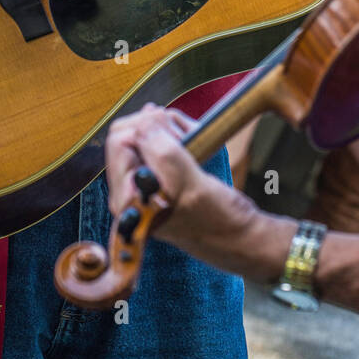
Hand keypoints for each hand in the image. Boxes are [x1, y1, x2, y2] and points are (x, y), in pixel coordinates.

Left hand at [105, 105, 264, 270]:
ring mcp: (148, 182)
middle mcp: (132, 188)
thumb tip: (144, 120)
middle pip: (131, 134)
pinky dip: (182, 136)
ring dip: (174, 130)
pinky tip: (197, 144)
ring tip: (195, 141)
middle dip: (159, 126)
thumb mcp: (188, 185)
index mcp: (127, 195)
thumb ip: (161, 152)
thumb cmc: (217, 223)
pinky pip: (165, 143)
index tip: (175, 135)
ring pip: (150, 135)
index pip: (118, 141)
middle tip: (186, 137)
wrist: (240, 238)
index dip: (145, 127)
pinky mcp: (165, 176)